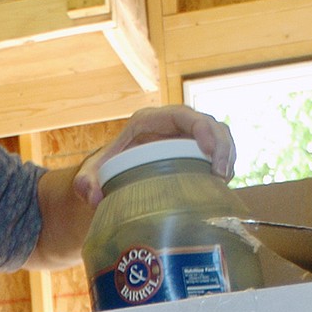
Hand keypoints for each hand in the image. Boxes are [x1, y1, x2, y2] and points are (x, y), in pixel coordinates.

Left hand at [73, 105, 236, 207]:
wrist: (111, 175)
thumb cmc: (104, 170)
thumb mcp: (92, 174)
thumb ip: (85, 183)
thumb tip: (93, 196)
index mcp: (150, 122)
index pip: (183, 115)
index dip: (201, 129)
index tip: (208, 152)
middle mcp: (171, 126)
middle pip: (208, 124)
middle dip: (221, 145)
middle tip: (222, 175)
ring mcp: (186, 139)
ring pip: (219, 136)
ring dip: (227, 155)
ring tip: (224, 181)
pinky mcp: (194, 153)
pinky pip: (218, 152)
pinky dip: (224, 164)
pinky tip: (221, 185)